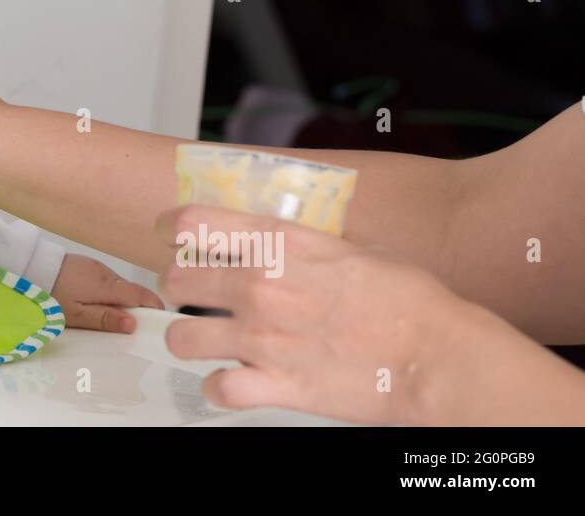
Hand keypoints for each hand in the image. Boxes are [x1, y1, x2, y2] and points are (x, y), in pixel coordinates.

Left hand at [51, 253, 162, 332]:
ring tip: (110, 320)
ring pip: (118, 287)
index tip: (159, 324)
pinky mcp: (86, 265)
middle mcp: (106, 273)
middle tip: (134, 330)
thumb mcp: (76, 315)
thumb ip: (105, 319)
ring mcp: (96, 267)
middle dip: (136, 309)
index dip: (154, 308)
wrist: (28, 267)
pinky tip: (95, 305)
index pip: (141, 295)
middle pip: (131, 292)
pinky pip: (105, 282)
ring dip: (120, 302)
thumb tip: (133, 324)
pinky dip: (107, 294)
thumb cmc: (52, 294)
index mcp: (107, 285)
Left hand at [150, 204, 501, 424]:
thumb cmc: (408, 299)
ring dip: (188, 338)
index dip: (173, 229)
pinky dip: (218, 388)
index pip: (192, 223)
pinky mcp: (276, 384)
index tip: (174, 237)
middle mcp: (261, 286)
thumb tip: (279, 233)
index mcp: (279, 243)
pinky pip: (217, 388)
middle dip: (176, 284)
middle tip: (189, 292)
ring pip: (181, 336)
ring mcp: (264, 338)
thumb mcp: (352, 245)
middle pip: (174, 278)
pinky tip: (232, 380)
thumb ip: (303, 239)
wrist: (438, 356)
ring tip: (204, 339)